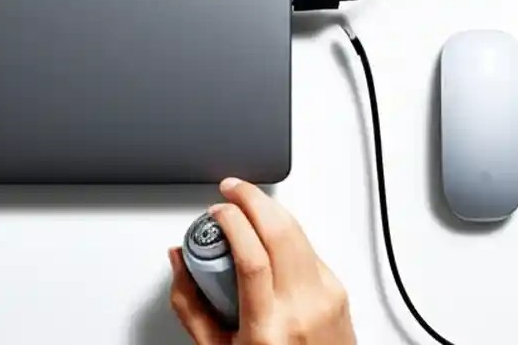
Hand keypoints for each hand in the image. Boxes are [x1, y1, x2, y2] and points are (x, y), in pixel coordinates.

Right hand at [168, 178, 354, 344]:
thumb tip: (180, 259)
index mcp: (267, 328)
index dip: (233, 222)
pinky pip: (309, 248)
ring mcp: (325, 298)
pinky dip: (287, 232)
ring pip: (299, 233)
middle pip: (281, 233)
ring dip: (271, 208)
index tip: (216, 211)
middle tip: (231, 189)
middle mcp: (302, 309)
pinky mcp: (338, 291)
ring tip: (247, 202)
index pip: (252, 257)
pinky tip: (270, 233)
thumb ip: (191, 306)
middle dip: (253, 199)